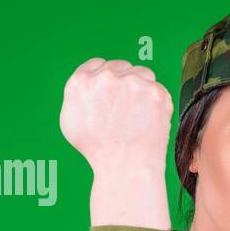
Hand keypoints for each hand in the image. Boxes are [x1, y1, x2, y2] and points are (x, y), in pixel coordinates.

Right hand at [60, 58, 173, 229]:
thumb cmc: (98, 151)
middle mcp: (106, 78)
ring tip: (139, 113)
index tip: (113, 89)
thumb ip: (78, 96)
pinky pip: (158, 88)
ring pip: (142, 74)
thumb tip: (88, 85)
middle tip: (127, 107)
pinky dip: (157, 101)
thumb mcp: (71, 120)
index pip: (96, 64)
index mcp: (81, 81)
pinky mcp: (156, 92)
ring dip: (142, 88)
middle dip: (124, 83)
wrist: (125, 166)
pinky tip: (150, 118)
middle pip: (120, 67)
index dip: (106, 77)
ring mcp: (133, 83)